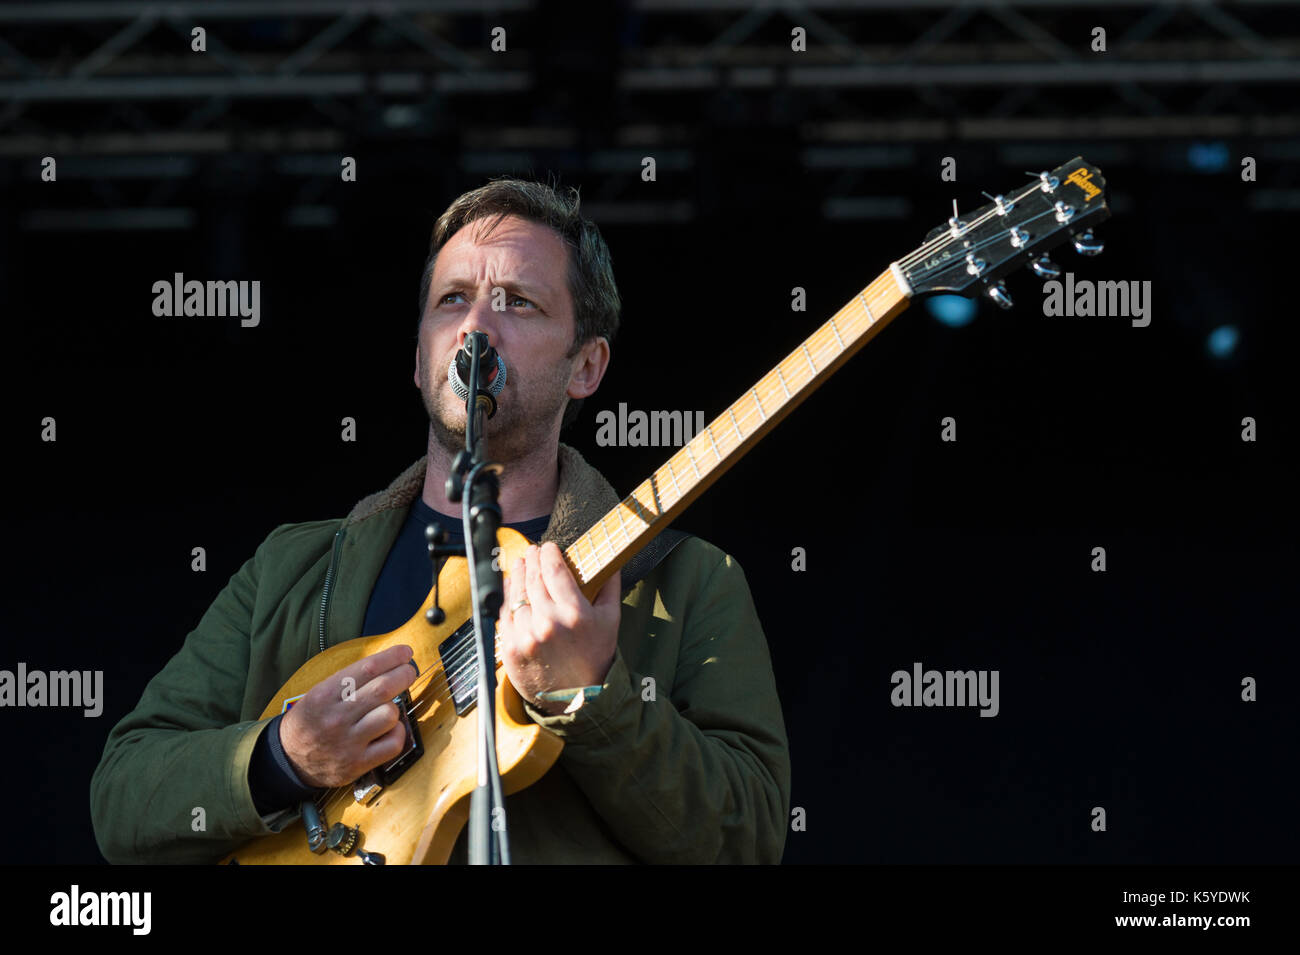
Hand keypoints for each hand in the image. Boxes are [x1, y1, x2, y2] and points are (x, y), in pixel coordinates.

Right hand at [279, 644, 417, 787]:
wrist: (289, 760)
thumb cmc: (312, 721)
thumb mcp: (319, 693)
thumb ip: (349, 680)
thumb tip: (387, 663)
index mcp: (325, 695)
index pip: (367, 668)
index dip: (392, 657)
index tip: (405, 652)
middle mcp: (337, 717)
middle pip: (383, 688)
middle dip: (404, 675)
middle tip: (408, 672)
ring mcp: (348, 742)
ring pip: (390, 714)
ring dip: (395, 707)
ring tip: (388, 707)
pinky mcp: (358, 763)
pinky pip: (393, 743)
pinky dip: (397, 732)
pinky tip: (389, 729)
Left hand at [498, 542, 620, 715]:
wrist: (577, 698)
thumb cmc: (595, 657)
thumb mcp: (611, 621)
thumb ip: (610, 587)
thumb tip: (611, 562)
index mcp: (575, 614)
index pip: (554, 570)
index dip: (548, 553)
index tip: (548, 547)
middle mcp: (548, 623)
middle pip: (533, 578)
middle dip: (532, 559)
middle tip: (533, 551)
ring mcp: (526, 636)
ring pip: (516, 594)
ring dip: (518, 575)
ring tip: (522, 565)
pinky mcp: (510, 648)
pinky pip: (504, 614)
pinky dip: (506, 597)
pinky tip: (511, 588)